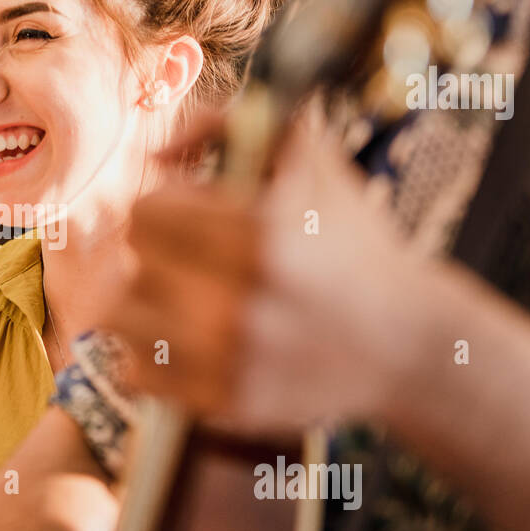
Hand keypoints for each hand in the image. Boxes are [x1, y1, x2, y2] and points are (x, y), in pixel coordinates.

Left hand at [104, 114, 419, 434]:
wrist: (410, 344)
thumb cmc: (352, 245)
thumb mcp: (310, 162)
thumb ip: (228, 126)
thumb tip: (155, 152)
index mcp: (260, 237)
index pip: (146, 213)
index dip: (163, 204)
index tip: (188, 212)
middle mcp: (241, 303)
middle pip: (127, 263)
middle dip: (153, 250)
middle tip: (183, 254)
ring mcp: (231, 360)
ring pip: (120, 318)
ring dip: (140, 300)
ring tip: (173, 295)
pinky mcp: (227, 404)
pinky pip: (139, 373)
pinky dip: (148, 354)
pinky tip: (182, 340)